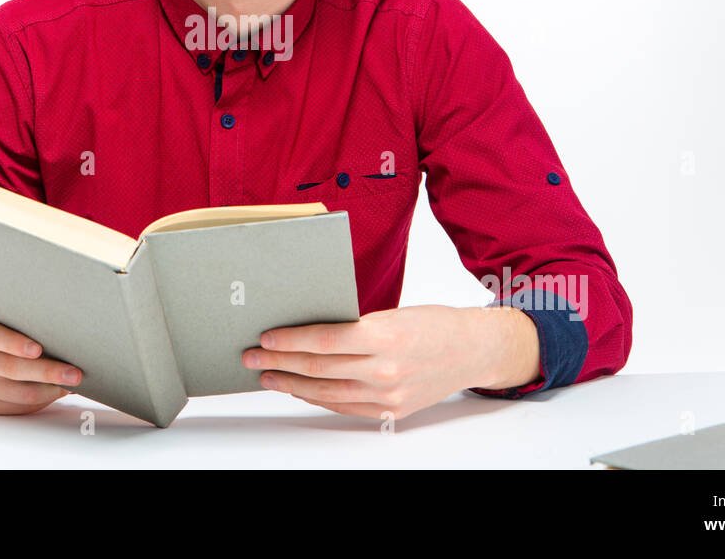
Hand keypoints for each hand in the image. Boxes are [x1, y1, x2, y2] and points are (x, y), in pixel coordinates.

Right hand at [0, 310, 83, 414]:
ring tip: (71, 384)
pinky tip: (56, 391)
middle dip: (47, 372)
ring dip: (50, 390)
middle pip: (11, 369)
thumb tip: (60, 327)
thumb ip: (18, 320)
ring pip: (19, 393)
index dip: (13, 342)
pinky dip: (41, 400)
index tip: (38, 349)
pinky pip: (18, 406)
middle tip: (74, 373)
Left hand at [241, 304, 539, 420]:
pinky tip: (298, 389)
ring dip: (290, 385)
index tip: (264, 338)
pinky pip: (343, 406)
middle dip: (278, 363)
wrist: (473, 350)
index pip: (324, 340)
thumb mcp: (392, 313)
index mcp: (385, 336)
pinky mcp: (391, 411)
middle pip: (318, 368)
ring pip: (326, 392)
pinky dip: (316, 398)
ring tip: (267, 376)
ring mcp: (388, 395)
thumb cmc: (433, 323)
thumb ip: (354, 324)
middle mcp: (385, 370)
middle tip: (251, 358)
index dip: (289, 341)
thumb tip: (306, 329)